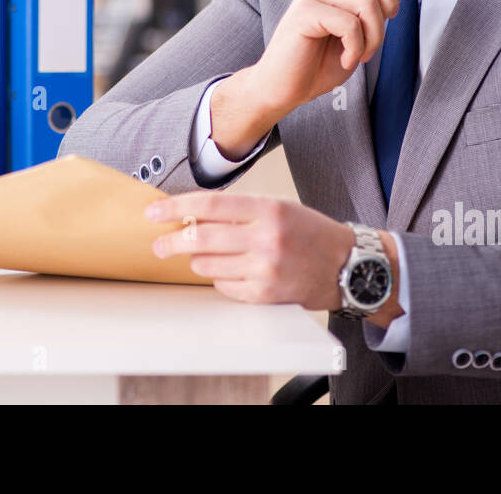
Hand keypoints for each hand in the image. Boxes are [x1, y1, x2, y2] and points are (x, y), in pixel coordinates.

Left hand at [145, 192, 354, 310]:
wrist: (346, 265)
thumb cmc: (308, 232)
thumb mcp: (278, 207)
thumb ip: (238, 210)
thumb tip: (191, 213)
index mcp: (269, 209)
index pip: (211, 204)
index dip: (176, 207)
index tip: (154, 211)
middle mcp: (267, 239)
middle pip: (202, 239)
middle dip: (173, 242)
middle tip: (159, 244)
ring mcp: (265, 270)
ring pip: (208, 266)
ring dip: (198, 260)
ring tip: (205, 255)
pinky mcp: (265, 295)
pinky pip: (223, 287)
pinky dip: (220, 279)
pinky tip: (232, 271)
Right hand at [252, 0, 400, 113]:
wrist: (283, 88)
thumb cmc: (316, 64)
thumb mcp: (354, 34)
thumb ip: (369, 12)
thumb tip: (392, 1)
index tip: (384, 19)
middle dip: (387, 6)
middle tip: (374, 35)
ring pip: (367, 2)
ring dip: (372, 37)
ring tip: (357, 54)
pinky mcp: (304, 13)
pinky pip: (349, 24)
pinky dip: (355, 48)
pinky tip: (345, 59)